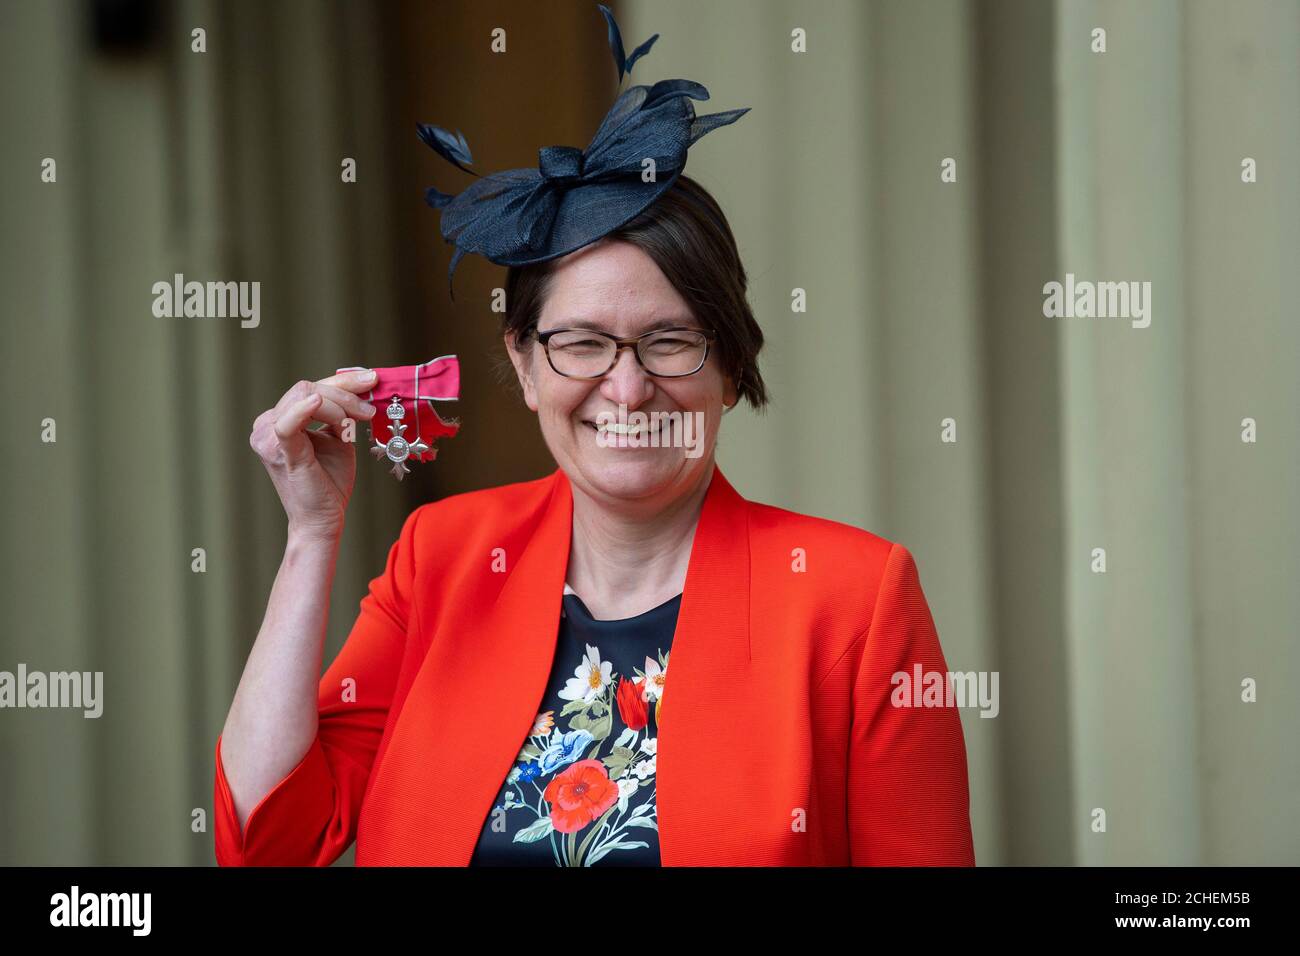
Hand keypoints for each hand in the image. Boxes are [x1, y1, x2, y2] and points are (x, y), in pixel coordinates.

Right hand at [249, 370, 378, 541]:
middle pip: (307, 388)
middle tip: (369, 410)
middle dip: (344, 393)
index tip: (371, 380)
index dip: (343, 381)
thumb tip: (361, 388)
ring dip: (340, 405)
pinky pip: (287, 424)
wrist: (323, 518)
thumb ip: (340, 414)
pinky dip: (303, 409)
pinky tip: (318, 402)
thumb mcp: (337, 438)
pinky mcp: (280, 452)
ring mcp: (269, 438)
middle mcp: (266, 425)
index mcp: (278, 420)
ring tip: (359, 422)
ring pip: (306, 397)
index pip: (309, 389)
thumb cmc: (329, 480)